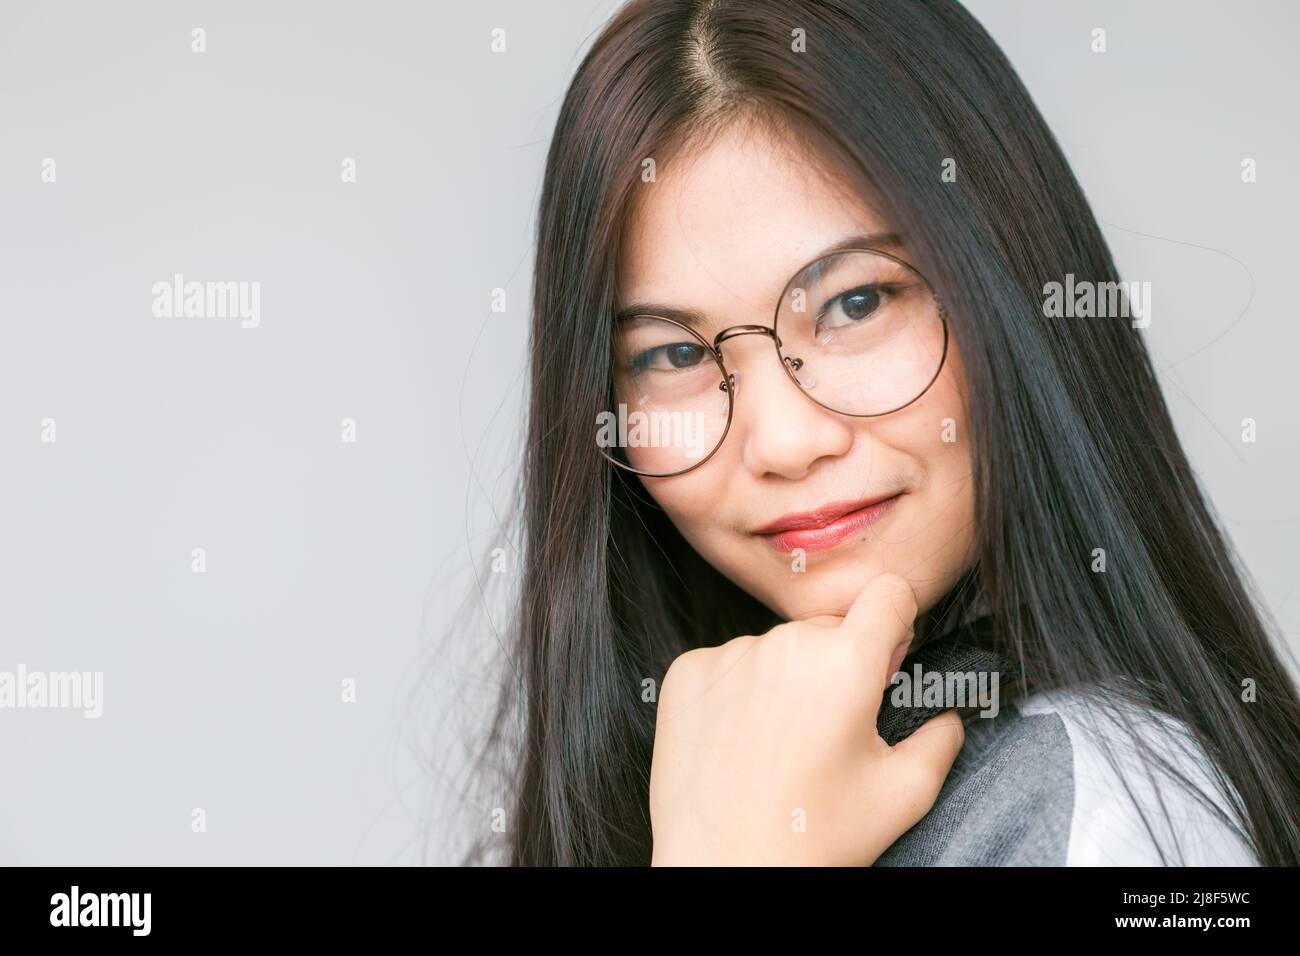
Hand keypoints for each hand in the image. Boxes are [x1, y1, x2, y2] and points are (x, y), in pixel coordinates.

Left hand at [648, 573, 963, 865]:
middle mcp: (784, 644)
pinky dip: (737, 691)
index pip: (888, 592)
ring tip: (779, 744)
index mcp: (846, 662)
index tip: (885, 661)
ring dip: (786, 678)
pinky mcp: (685, 671)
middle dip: (839, 663)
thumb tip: (947, 714)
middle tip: (829, 729)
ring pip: (776, 647)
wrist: (721, 870)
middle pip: (829, 626)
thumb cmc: (813, 839)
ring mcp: (728, 654)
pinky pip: (726, 663)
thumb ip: (941, 739)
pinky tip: (739, 741)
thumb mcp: (903, 795)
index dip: (896, 623)